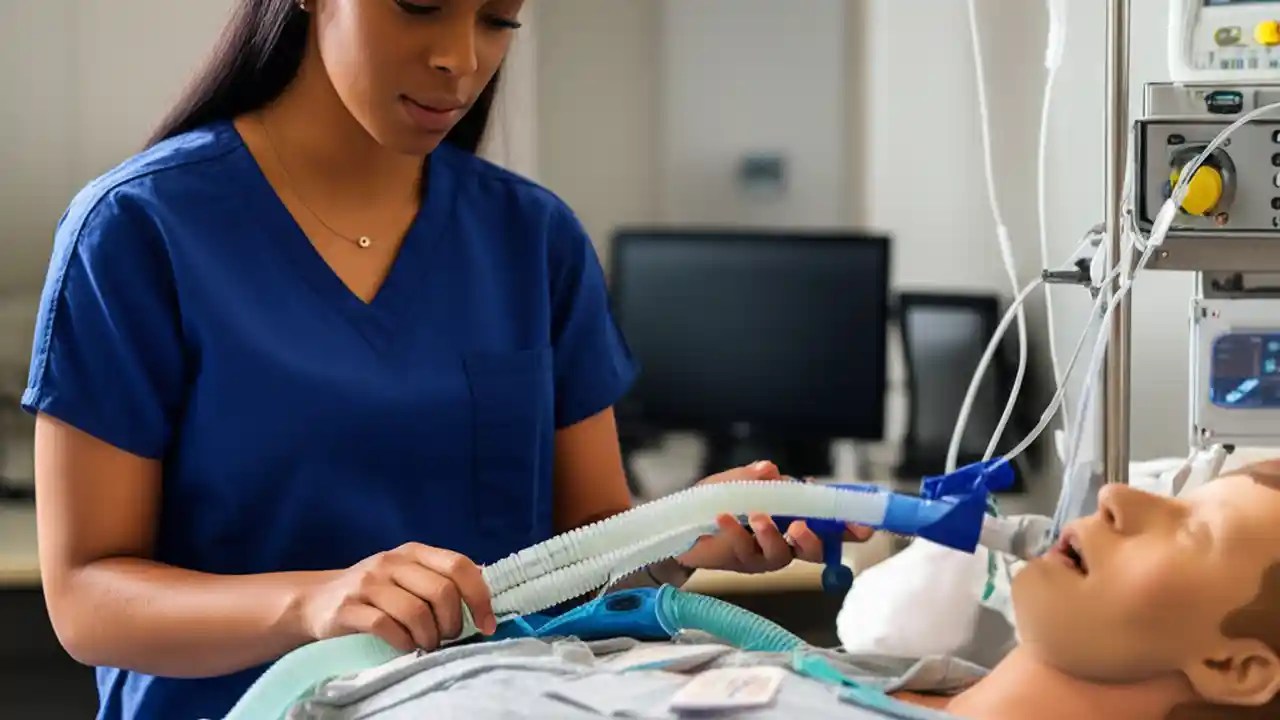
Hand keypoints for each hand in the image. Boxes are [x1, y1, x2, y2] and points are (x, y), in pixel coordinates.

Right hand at [296, 543, 495, 652]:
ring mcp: (368, 583)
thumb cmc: (374, 592)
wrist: (316, 601)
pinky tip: (404, 647)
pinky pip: (387, 627)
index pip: (459, 566)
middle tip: (448, 638)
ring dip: (429, 637)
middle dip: (453, 623)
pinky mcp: (348, 607)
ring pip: (416, 612)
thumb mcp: (407, 575)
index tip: (487, 624)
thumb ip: (440, 578)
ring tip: (426, 645)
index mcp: (413, 552)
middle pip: (441, 591)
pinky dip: (403, 643)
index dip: (479, 597)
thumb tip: (485, 588)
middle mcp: (392, 562)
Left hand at [677, 461, 874, 574]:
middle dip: (817, 539)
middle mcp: (786, 538)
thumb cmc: (715, 501)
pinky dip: (736, 532)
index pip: (827, 520)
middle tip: (803, 527)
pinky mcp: (743, 562)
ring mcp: (766, 553)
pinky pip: (746, 550)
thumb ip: (752, 476)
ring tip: (758, 517)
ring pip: (783, 554)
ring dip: (773, 535)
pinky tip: (724, 517)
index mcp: (793, 514)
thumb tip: (771, 468)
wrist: (679, 525)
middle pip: (815, 548)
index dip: (847, 523)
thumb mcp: (733, 482)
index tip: (862, 524)